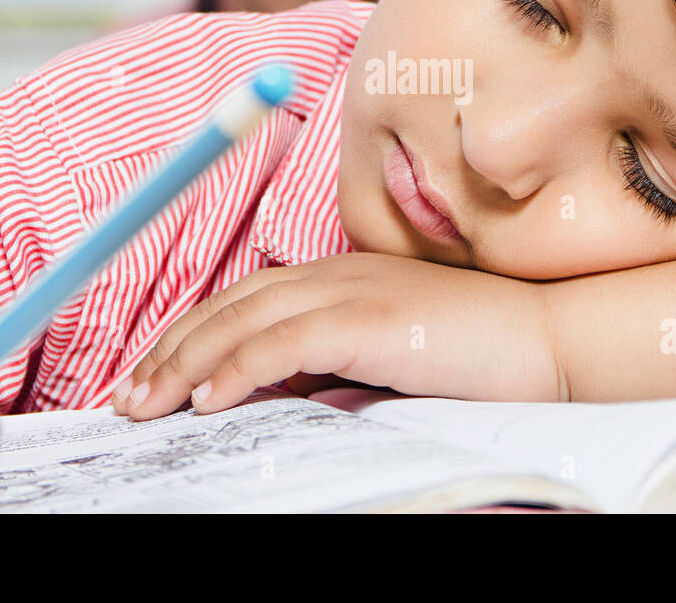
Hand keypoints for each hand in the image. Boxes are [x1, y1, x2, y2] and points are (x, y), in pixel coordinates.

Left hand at [110, 252, 564, 419]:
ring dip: (183, 362)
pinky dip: (237, 369)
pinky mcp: (369, 320)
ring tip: (143, 403)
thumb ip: (337, 360)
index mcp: (340, 276)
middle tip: (127, 395)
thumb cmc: (476, 352)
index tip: (154, 373)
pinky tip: (206, 398)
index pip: (245, 300)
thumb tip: (283, 393)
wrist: (548, 337)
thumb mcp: (392, 352)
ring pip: (242, 321)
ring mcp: (351, 291)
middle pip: (230, 305)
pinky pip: (283, 344)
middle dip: (170, 350)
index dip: (192, 334)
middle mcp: (336, 273)